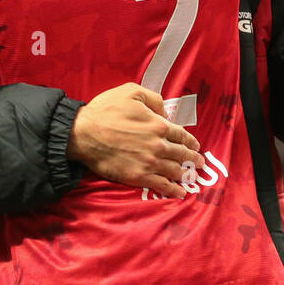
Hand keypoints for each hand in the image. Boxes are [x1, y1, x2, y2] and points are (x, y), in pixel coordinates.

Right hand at [66, 83, 204, 197]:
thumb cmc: (106, 110)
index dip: (191, 141)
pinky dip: (173, 190)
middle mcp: (158, 145)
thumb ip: (154, 99)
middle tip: (199, 163)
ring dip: (186, 174)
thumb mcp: (132, 91)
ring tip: (192, 177)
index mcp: (158, 125)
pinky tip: (180, 193)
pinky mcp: (138, 177)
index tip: (196, 146)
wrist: (84, 133)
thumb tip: (165, 113)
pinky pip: (161, 185)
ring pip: (175, 170)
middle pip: (182, 154)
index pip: (181, 135)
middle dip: (193, 159)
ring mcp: (149, 163)